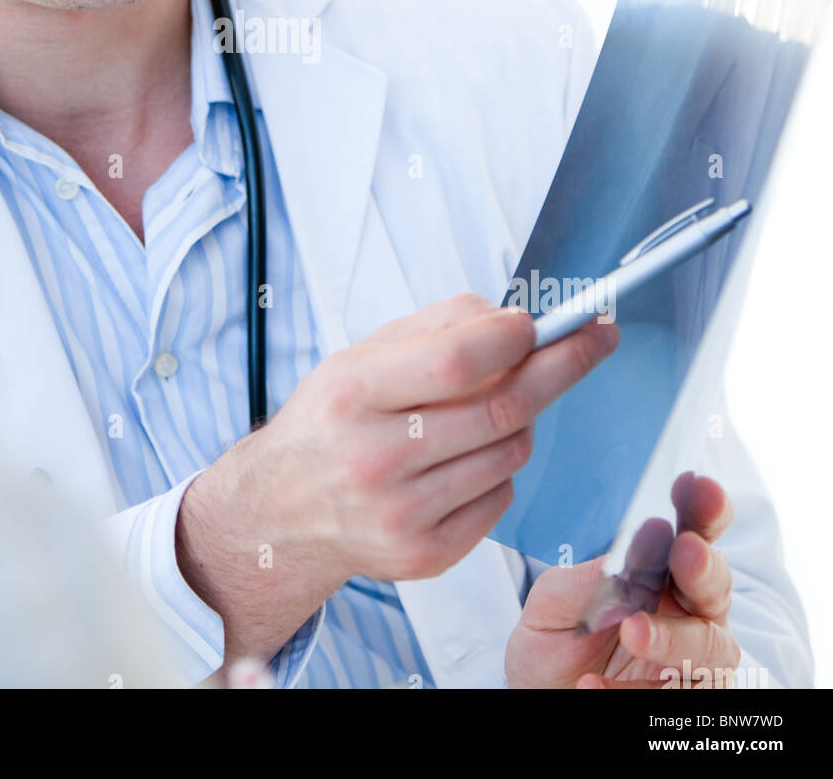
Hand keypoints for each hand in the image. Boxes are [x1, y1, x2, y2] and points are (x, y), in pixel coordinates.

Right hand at [177, 292, 618, 667]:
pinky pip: (500, 498)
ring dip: (521, 420)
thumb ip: (438, 327)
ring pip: (510, 452)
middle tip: (595, 339)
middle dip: (561, 366)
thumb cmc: (333, 419)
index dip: (512, 337)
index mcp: (353, 394)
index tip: (539, 322)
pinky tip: (465, 458)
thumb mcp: (362, 354)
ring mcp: (401, 516)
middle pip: (500, 409)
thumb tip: (513, 321)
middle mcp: (374, 458)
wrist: (283, 508)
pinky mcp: (424, 557)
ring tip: (489, 409)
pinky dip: (500, 468)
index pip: (457, 361)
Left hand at [505, 471, 741, 687]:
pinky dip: (632, 692)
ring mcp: (691, 661)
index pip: (689, 532)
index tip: (694, 484)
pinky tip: (591, 687)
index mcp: (657, 573)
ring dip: (672, 636)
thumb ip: (589, 578)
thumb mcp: (552, 604)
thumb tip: (637, 546)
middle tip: (685, 552)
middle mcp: (685, 613)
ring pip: (708, 645)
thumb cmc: (551, 646)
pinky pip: (679, 696)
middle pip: (715, 584)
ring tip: (632, 632)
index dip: (700, 507)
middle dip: (705, 565)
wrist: (536, 700)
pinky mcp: (684, 700)